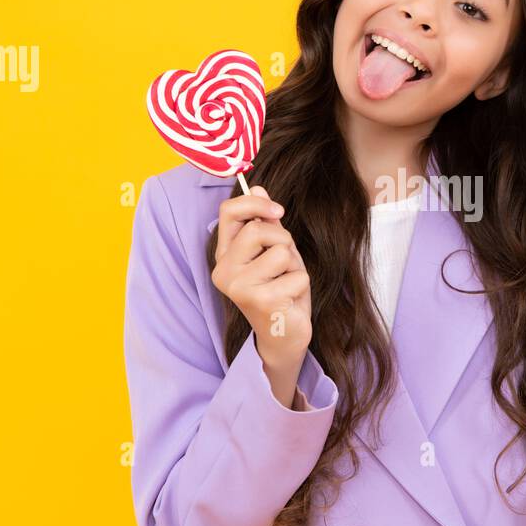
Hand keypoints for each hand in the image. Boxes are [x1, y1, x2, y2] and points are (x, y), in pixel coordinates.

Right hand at [210, 186, 312, 374]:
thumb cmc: (279, 290)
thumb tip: (258, 189)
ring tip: (287, 283)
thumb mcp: (272, 252)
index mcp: (223, 255)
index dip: (255, 204)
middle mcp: (224, 270)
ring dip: (295, 266)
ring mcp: (239, 286)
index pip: (228, 212)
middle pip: (260, 229)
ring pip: (282, 251)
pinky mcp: (260, 300)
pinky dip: (301, 285)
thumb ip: (264, 224)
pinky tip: (290, 300)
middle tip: (284, 264)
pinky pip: (296, 274)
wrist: (283, 336)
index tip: (278, 212)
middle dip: (283, 240)